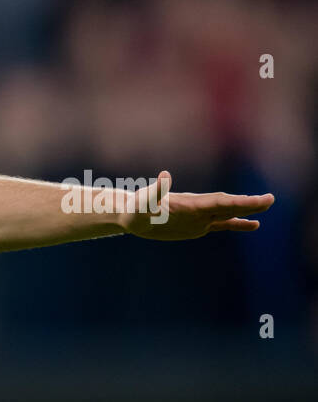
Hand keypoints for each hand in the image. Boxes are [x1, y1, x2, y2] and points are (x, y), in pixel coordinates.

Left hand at [126, 171, 273, 239]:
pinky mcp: (196, 226)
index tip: (258, 200)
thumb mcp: (145, 201)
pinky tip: (252, 224)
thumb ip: (157, 190)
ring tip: (266, 207)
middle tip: (270, 200)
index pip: (219, 202)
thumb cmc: (136, 208)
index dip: (239, 202)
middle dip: (248, 204)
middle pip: (228, 205)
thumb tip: (165, 175)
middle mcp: (198, 208)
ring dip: (247, 211)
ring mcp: (199, 217)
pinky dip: (236, 223)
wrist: (131, 215)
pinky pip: (220, 225)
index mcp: (191, 203)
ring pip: (227, 214)